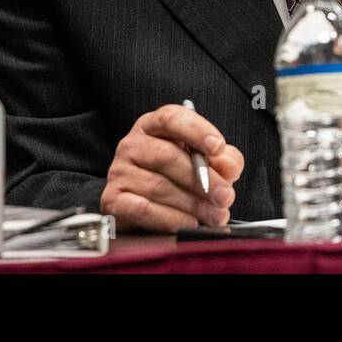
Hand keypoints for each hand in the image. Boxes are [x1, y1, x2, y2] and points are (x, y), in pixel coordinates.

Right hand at [100, 104, 244, 231]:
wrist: (138, 208)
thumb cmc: (175, 179)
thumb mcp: (202, 163)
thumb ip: (222, 160)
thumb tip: (229, 166)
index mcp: (153, 126)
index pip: (172, 118)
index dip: (197, 130)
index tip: (218, 148)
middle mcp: (132, 145)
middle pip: (167, 156)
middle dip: (203, 179)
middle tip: (225, 196)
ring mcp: (120, 172)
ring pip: (159, 186)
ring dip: (193, 204)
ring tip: (215, 216)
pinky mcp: (113, 200)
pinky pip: (144, 209)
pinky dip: (172, 219)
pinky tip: (190, 224)